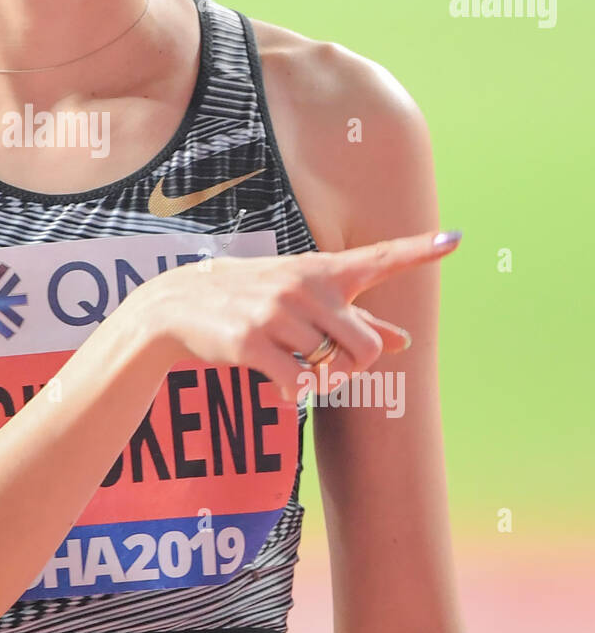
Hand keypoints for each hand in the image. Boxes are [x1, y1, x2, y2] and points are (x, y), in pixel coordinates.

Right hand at [140, 229, 461, 400]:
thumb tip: (404, 342)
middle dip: (353, 370)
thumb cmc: (251, 300)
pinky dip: (293, 394)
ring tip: (293, 368)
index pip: (379, 259)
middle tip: (324, 366)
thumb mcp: (302, 299)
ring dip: (319, 383)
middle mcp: (304, 286)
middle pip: (368, 349)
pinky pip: (299, 385)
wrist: (178, 306)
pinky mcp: (252, 341)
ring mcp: (277, 312)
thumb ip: (356, 320)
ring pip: (332, 371)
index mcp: (321, 271)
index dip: (419, 250)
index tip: (455, 238)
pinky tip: (277, 383)